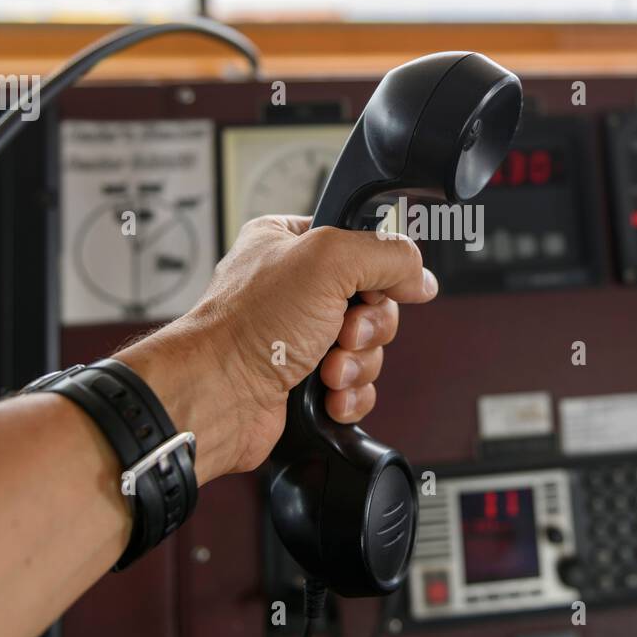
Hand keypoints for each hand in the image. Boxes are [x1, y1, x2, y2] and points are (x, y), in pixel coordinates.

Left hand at [114, 216, 437, 482]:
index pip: (363, 246)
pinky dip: (350, 392)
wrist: (216, 395)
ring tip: (328, 369)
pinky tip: (330, 394)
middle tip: (342, 333)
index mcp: (292, 241)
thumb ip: (386, 254)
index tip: (381, 288)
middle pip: (374, 301)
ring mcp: (299, 336)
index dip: (380, 272)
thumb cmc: (247, 325)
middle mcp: (295, 288)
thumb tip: (420, 274)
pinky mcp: (304, 381)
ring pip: (367, 347)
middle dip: (367, 327)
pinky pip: (355, 384)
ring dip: (358, 363)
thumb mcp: (329, 260)